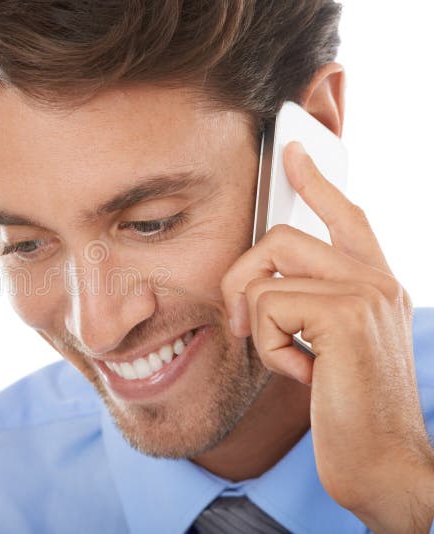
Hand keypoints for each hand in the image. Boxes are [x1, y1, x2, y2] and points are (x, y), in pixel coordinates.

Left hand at [220, 141, 433, 532]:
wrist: (382, 463)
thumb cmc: (348, 411)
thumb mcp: (326, 348)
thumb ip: (305, 307)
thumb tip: (257, 283)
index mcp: (374, 283)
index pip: (344, 215)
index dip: (315, 179)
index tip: (292, 148)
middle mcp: (377, 278)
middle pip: (280, 235)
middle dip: (242, 277)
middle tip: (245, 326)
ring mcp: (367, 292)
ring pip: (267, 269)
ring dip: (260, 323)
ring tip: (291, 359)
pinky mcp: (347, 314)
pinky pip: (268, 306)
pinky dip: (270, 348)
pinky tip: (304, 374)